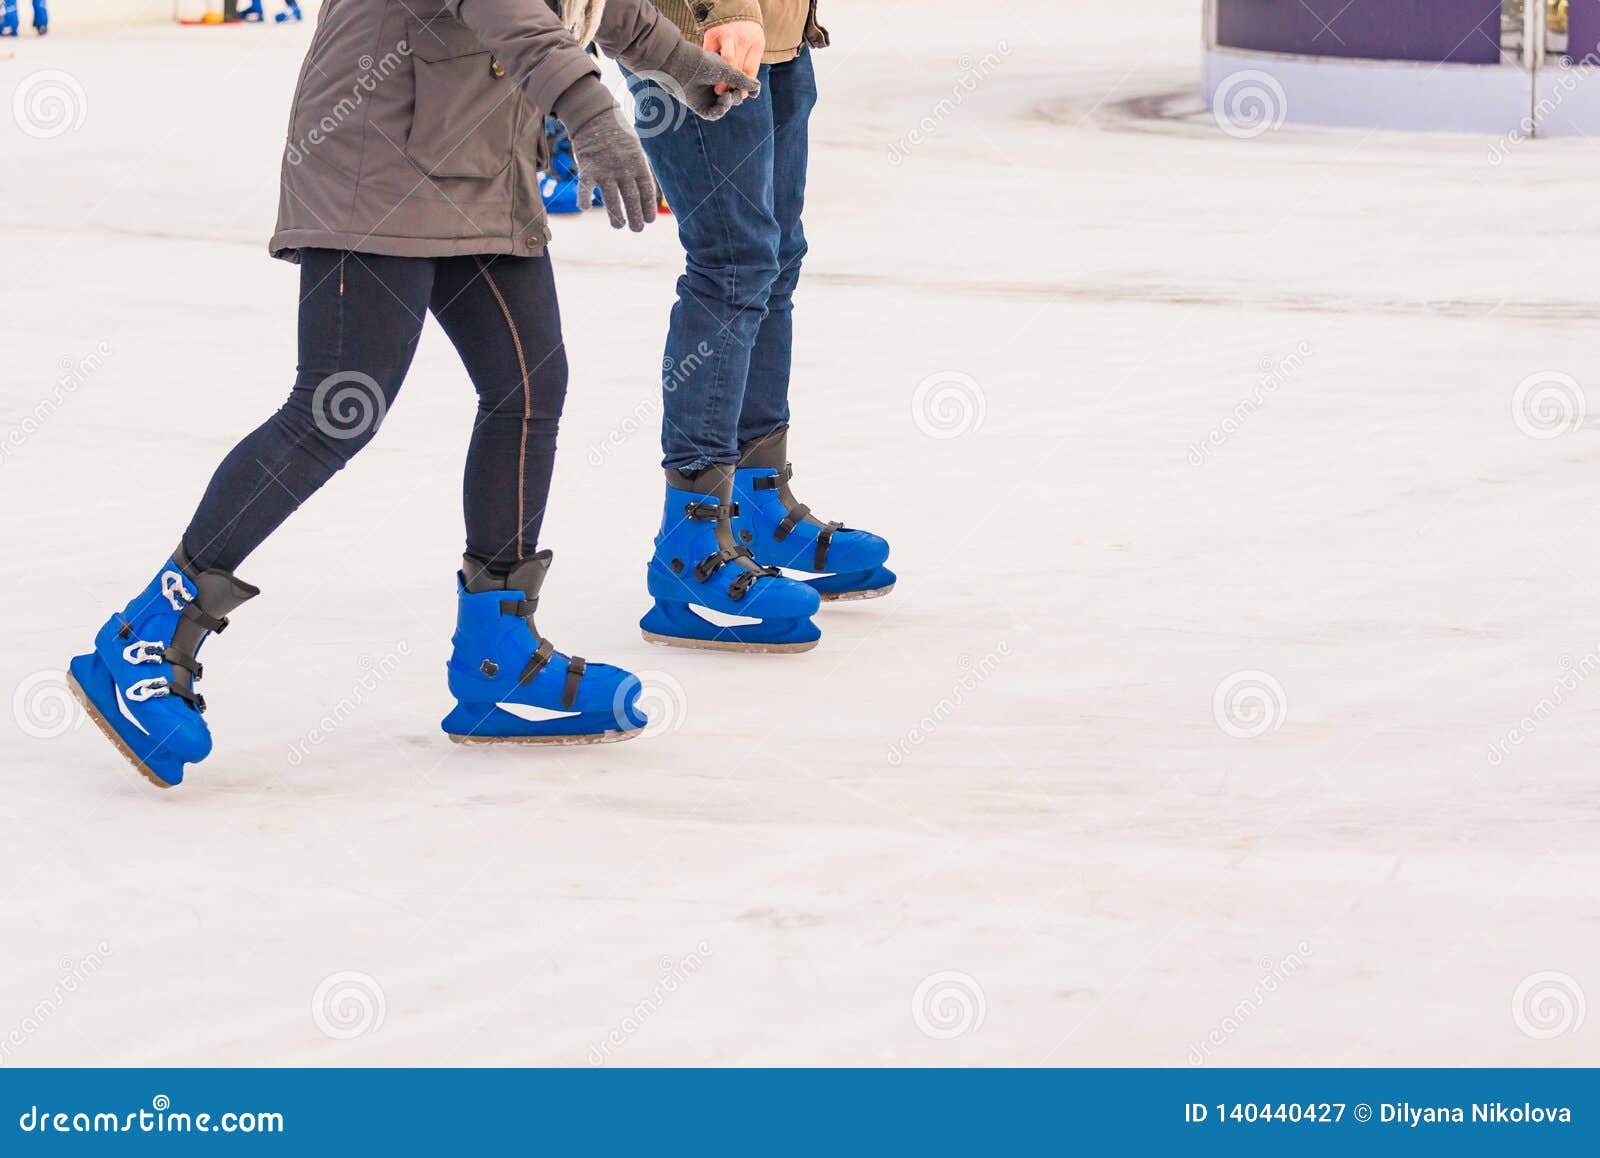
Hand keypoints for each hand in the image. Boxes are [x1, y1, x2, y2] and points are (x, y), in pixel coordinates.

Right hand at [567, 106, 657, 231]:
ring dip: (616, 217)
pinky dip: (583, 198)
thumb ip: (638, 168)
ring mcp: (605, 170)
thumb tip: (645, 191)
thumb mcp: (635, 148)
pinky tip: (585, 207)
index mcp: (638, 164)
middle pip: (632, 200)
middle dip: (636, 218)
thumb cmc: (617, 134)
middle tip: (637, 229)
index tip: (650, 220)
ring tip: (619, 226)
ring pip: (612, 201)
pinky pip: (584, 188)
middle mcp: (623, 169)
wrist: (595, 114)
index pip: (647, 192)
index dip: (649, 209)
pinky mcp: (587, 168)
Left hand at [659, 38, 761, 121]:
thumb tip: (757, 89)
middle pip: (732, 98)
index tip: (752, 90)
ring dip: (729, 103)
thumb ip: (743, 80)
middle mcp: (713, 86)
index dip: (745, 89)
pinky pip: (713, 114)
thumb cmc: (702, 63)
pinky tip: (722, 104)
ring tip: (727, 96)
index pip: (737, 85)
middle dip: (737, 97)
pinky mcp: (698, 107)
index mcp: (719, 74)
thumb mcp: (727, 70)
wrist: (679, 66)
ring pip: (724, 107)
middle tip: (736, 92)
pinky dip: (720, 111)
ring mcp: (705, 97)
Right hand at [704, 18, 763, 93]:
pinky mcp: (712, 34)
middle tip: (727, 97)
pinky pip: (710, 55)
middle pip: (739, 69)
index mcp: (757, 43)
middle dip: (733, 85)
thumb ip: (749, 64)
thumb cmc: (744, 33)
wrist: (732, 7)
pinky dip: (710, 66)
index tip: (739, 96)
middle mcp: (743, 39)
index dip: (745, 86)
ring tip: (718, 90)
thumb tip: (743, 92)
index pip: (750, 70)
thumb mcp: (753, 45)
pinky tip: (709, 73)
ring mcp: (727, 35)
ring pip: (727, 63)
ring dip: (722, 79)